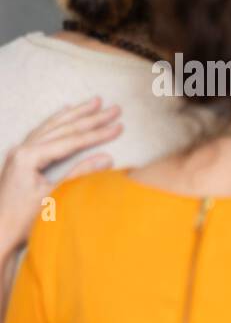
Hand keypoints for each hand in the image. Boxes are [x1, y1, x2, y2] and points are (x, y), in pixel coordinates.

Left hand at [0, 97, 121, 254]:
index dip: (97, 134)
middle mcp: (22, 149)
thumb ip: (80, 174)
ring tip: (94, 102)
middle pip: (62, 128)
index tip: (118, 126)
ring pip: (52, 126)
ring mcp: (19, 152)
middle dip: (90, 117)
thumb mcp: (56, 197)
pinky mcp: (20, 158)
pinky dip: (58, 122)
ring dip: (75, 115)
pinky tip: (65, 113)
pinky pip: (42, 132)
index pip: (71, 141)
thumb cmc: (23, 219)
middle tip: (113, 108)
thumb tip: (108, 158)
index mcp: (29, 156)